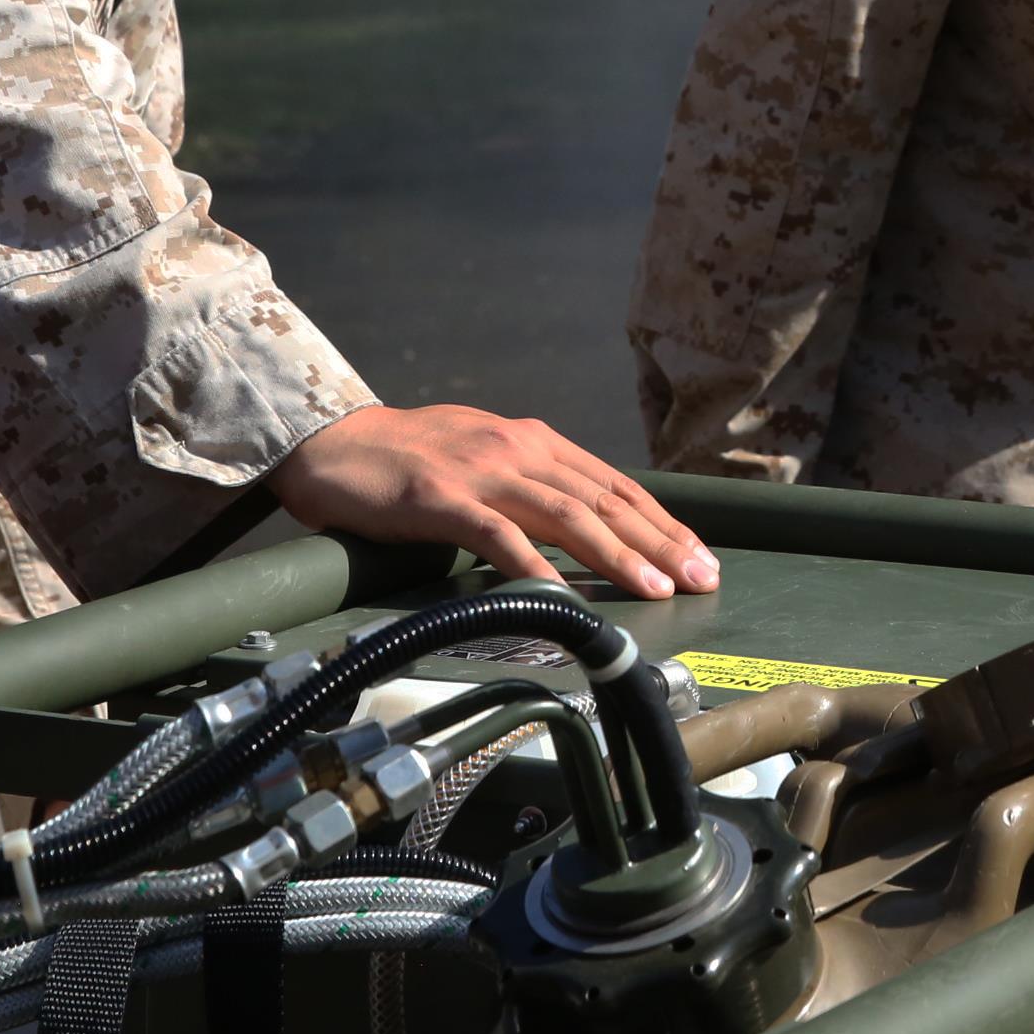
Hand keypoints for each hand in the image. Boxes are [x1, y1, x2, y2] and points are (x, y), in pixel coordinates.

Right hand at [273, 403, 718, 598]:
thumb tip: (582, 523)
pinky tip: (562, 593)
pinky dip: (534, 565)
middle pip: (604, 499)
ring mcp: (482, 472)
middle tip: (703, 578)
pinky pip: (497, 536)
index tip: (700, 555)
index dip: (661, 521)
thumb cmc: (408, 459)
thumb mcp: (485, 459)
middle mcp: (519, 449)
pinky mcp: (441, 499)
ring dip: (617, 555)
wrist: (331, 441)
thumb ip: (530, 485)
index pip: (614, 485)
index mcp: (534, 441)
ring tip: (656, 588)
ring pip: (566, 515)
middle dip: (660, 542)